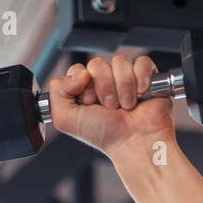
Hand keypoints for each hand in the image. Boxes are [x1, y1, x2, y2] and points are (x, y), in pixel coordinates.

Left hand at [47, 55, 174, 157]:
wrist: (135, 140)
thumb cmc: (105, 134)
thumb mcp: (65, 119)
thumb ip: (56, 93)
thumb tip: (77, 73)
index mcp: (83, 92)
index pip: (78, 70)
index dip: (83, 84)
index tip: (89, 102)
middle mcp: (103, 84)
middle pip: (97, 64)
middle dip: (103, 86)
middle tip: (109, 106)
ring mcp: (124, 79)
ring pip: (119, 62)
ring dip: (123, 86)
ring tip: (125, 105)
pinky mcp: (145, 76)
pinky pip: (141, 62)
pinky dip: (141, 78)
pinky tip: (141, 94)